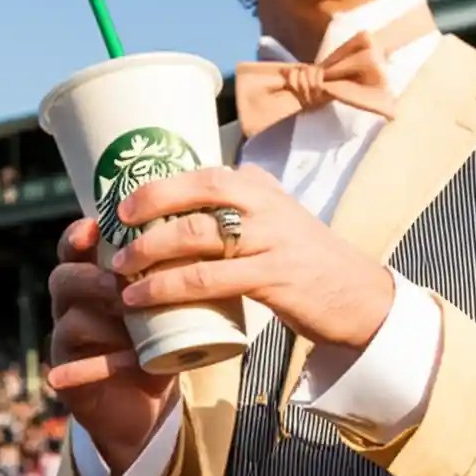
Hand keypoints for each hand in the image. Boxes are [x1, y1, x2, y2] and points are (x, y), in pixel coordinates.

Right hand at [46, 219, 176, 475]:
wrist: (143, 403)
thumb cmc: (157, 341)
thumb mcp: (166, 303)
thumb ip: (175, 274)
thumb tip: (212, 237)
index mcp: (92, 277)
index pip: (75, 246)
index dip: (79, 234)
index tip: (96, 227)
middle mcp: (72, 304)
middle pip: (62, 277)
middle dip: (89, 276)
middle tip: (118, 279)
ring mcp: (67, 338)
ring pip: (68, 318)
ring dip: (100, 316)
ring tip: (127, 316)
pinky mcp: (69, 372)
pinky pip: (79, 361)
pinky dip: (107, 358)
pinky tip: (133, 358)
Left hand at [113, 165, 393, 349]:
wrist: (361, 298)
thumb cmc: (304, 260)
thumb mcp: (273, 219)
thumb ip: (235, 205)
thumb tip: (180, 199)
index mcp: (260, 188)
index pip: (201, 176)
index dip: (157, 188)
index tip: (122, 207)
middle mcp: (265, 205)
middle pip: (196, 196)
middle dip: (148, 213)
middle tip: (115, 236)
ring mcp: (271, 240)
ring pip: (197, 237)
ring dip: (150, 255)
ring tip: (120, 273)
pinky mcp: (274, 278)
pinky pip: (210, 279)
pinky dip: (171, 288)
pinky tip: (145, 299)